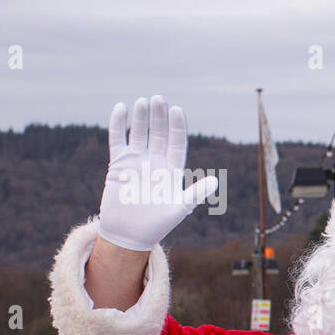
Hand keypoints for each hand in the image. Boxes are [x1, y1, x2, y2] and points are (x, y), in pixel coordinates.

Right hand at [97, 95, 217, 251]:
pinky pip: (118, 140)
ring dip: (141, 118)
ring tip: (142, 101)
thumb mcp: (180, 209)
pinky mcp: (118, 164)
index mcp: (172, 170)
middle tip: (158, 98)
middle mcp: (155, 162)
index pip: (176, 142)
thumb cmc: (158, 225)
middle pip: (158, 134)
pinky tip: (120, 109)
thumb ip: (195, 193)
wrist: (129, 235)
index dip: (177, 127)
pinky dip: (119, 125)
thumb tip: (215, 182)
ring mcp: (136, 162)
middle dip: (159, 116)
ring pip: (139, 133)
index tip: (177, 110)